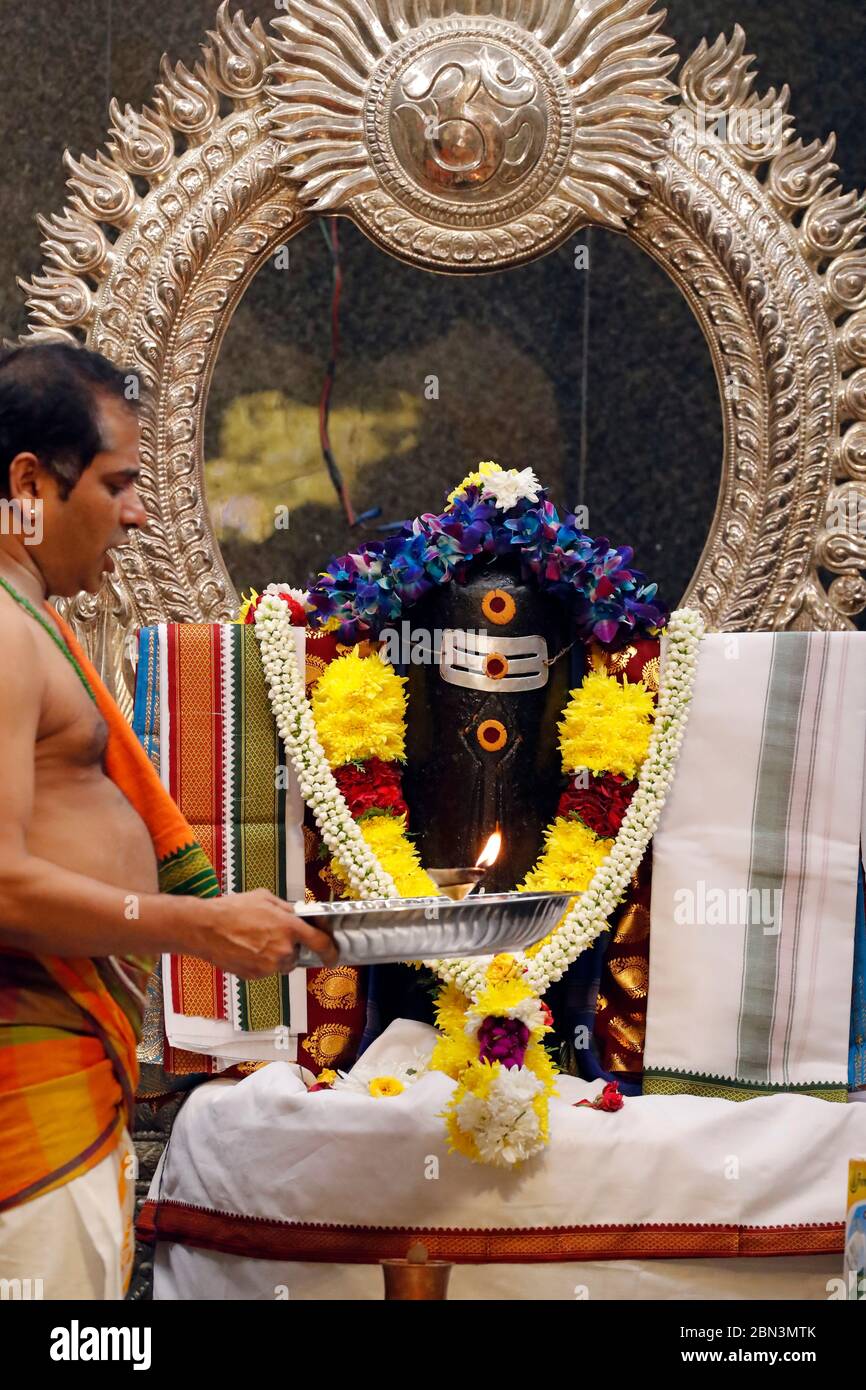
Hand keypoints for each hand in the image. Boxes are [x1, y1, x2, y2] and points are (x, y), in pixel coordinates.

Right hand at [200, 888, 338, 976]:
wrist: (205, 928)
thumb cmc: (233, 909)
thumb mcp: (265, 898)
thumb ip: (287, 909)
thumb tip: (299, 915)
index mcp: (289, 928)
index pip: (321, 943)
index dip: (331, 951)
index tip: (333, 956)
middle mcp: (283, 950)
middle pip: (297, 954)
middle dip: (289, 945)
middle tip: (271, 933)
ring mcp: (269, 966)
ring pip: (281, 963)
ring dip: (274, 955)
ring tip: (253, 939)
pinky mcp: (255, 976)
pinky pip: (265, 970)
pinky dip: (260, 962)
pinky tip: (245, 948)